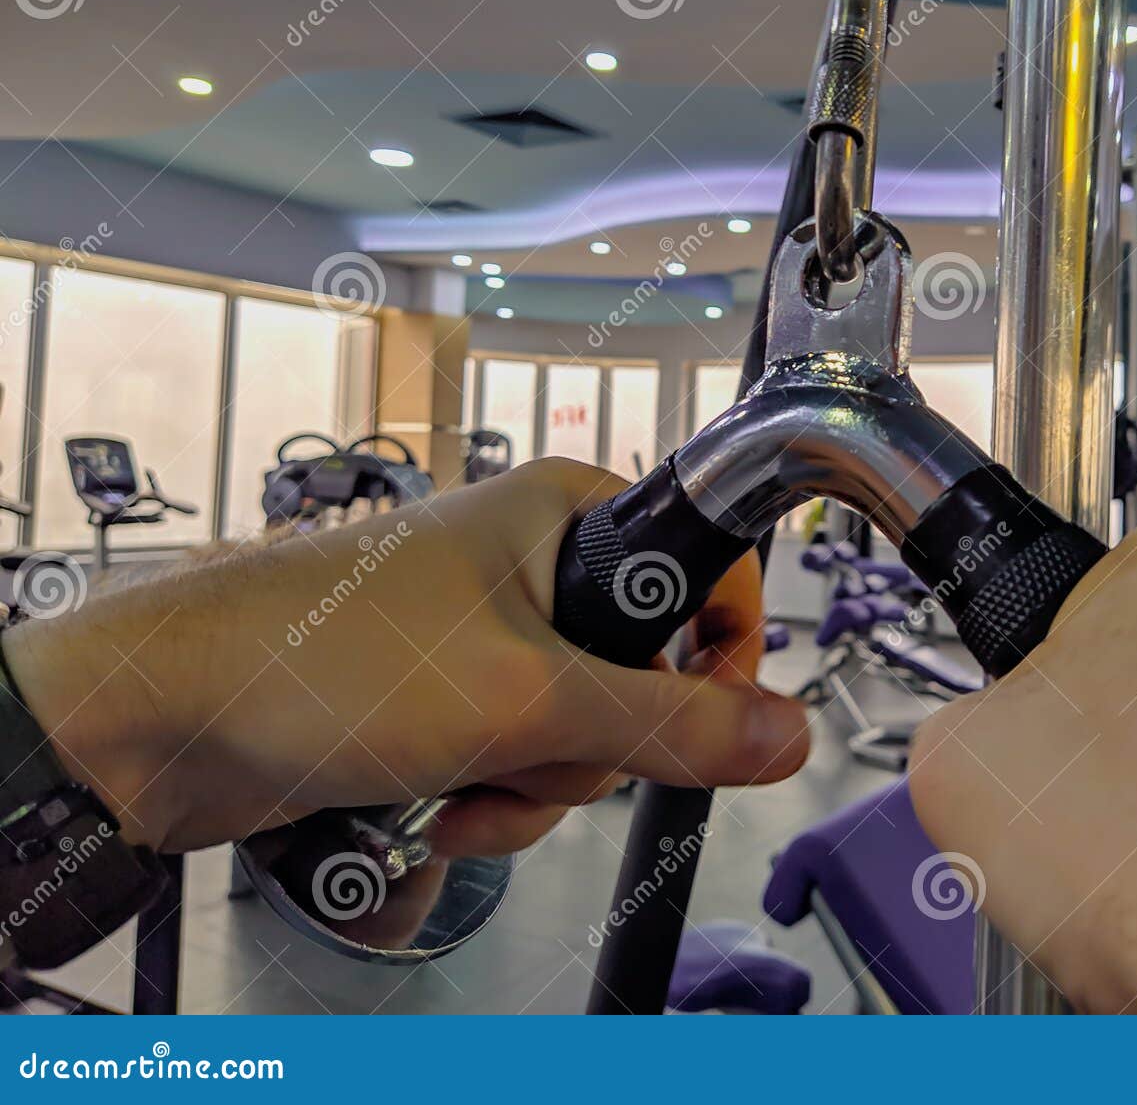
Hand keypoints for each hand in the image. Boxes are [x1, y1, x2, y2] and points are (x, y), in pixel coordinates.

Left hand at [7, 460, 807, 853]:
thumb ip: (671, 722)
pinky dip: (498, 796)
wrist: (165, 722)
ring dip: (542, 785)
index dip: (721, 648)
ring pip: (585, 729)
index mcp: (563, 513)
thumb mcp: (528, 699)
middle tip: (539, 751)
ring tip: (471, 789)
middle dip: (600, 746)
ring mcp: (488, 635)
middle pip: (647, 669)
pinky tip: (443, 807)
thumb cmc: (323, 661)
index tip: (709, 715)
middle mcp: (531, 564)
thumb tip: (786, 733)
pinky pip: (522, 756)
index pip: (704, 567)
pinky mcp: (447, 697)